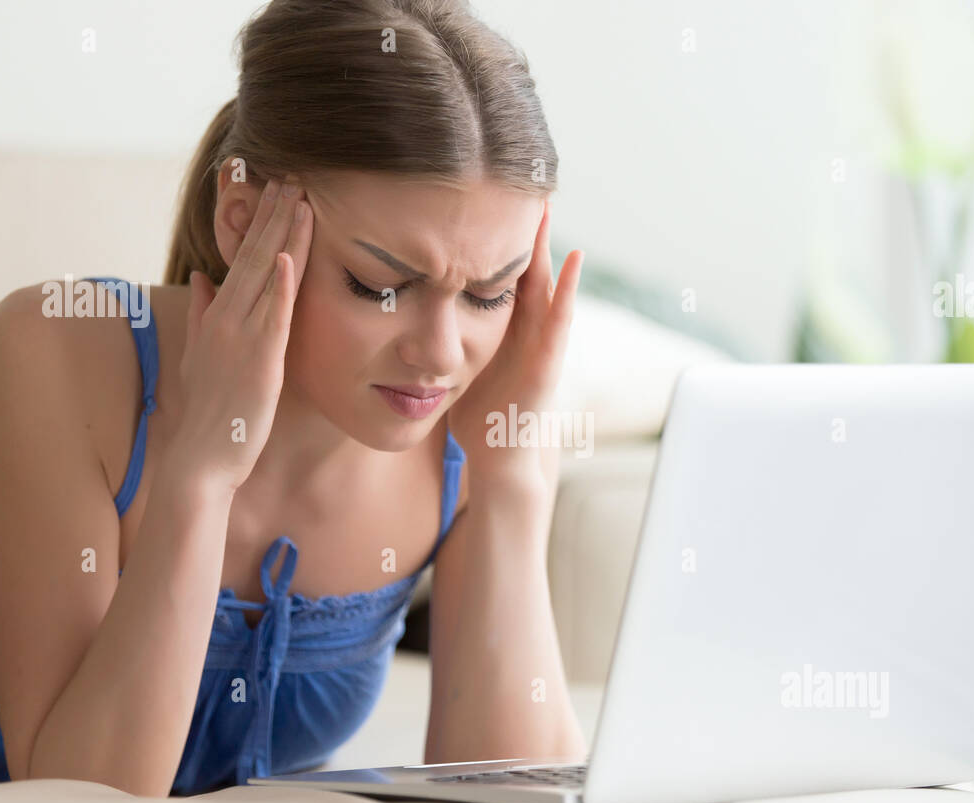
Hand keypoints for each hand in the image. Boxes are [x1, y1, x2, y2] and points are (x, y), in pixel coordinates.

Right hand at [170, 179, 312, 492]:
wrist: (200, 457)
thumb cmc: (208, 412)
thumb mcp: (198, 355)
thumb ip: (201, 313)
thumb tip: (201, 277)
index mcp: (217, 314)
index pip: (244, 257)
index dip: (260, 223)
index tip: (276, 190)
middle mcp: (227, 317)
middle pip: (255, 255)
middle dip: (275, 214)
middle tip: (293, 176)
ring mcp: (242, 336)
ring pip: (268, 276)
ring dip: (286, 236)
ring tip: (301, 198)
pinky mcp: (260, 360)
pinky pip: (274, 315)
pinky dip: (283, 285)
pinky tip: (294, 256)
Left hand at [448, 199, 582, 486]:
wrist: (500, 454)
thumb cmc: (477, 413)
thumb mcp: (454, 364)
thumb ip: (436, 337)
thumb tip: (397, 312)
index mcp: (499, 322)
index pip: (492, 266)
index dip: (485, 232)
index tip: (475, 191)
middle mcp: (523, 324)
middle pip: (519, 263)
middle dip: (517, 224)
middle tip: (514, 177)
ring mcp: (541, 339)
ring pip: (545, 280)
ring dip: (546, 242)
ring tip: (545, 202)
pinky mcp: (550, 359)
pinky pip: (562, 317)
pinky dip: (571, 287)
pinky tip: (575, 257)